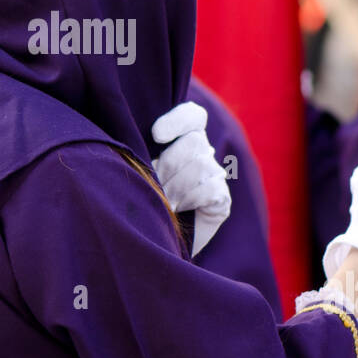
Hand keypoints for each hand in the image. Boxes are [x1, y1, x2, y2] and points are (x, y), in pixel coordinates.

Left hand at [151, 101, 230, 256]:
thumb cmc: (135, 199)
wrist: (146, 242)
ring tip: (163, 201)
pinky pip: (210, 189)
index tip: (156, 135)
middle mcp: (202, 153)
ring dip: (175, 187)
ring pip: (201, 165)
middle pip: (194, 141)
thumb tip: (150, 141)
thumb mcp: (136, 169)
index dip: (178, 120)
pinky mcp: (222, 201)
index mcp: (181, 138)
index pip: (193, 115)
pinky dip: (190, 200)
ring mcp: (215, 176)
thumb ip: (140, 149)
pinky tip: (178, 210)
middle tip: (156, 184)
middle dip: (168, 164)